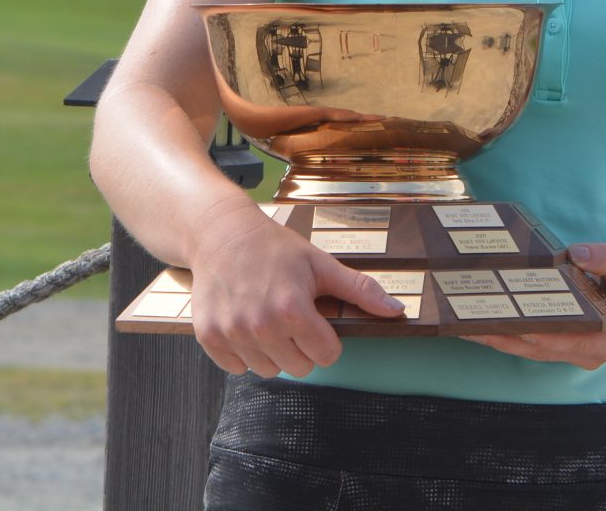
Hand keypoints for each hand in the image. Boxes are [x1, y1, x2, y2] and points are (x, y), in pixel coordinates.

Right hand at [185, 203, 405, 378]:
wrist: (221, 233)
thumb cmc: (274, 247)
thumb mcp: (321, 264)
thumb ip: (360, 290)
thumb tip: (397, 310)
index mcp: (293, 310)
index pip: (328, 355)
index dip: (327, 338)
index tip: (316, 318)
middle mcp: (260, 327)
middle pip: (300, 368)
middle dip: (302, 346)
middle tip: (291, 316)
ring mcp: (232, 334)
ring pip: (268, 371)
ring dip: (273, 351)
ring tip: (268, 318)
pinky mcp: (209, 338)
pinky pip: (238, 368)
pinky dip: (244, 353)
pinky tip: (246, 324)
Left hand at [464, 242, 605, 369]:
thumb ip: (605, 258)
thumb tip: (576, 253)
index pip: (560, 341)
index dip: (528, 334)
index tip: (500, 325)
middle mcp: (592, 355)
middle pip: (539, 350)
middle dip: (503, 340)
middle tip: (468, 327)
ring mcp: (580, 354)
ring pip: (534, 352)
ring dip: (502, 341)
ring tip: (468, 328)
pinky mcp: (570, 346)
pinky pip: (537, 345)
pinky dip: (513, 336)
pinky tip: (489, 325)